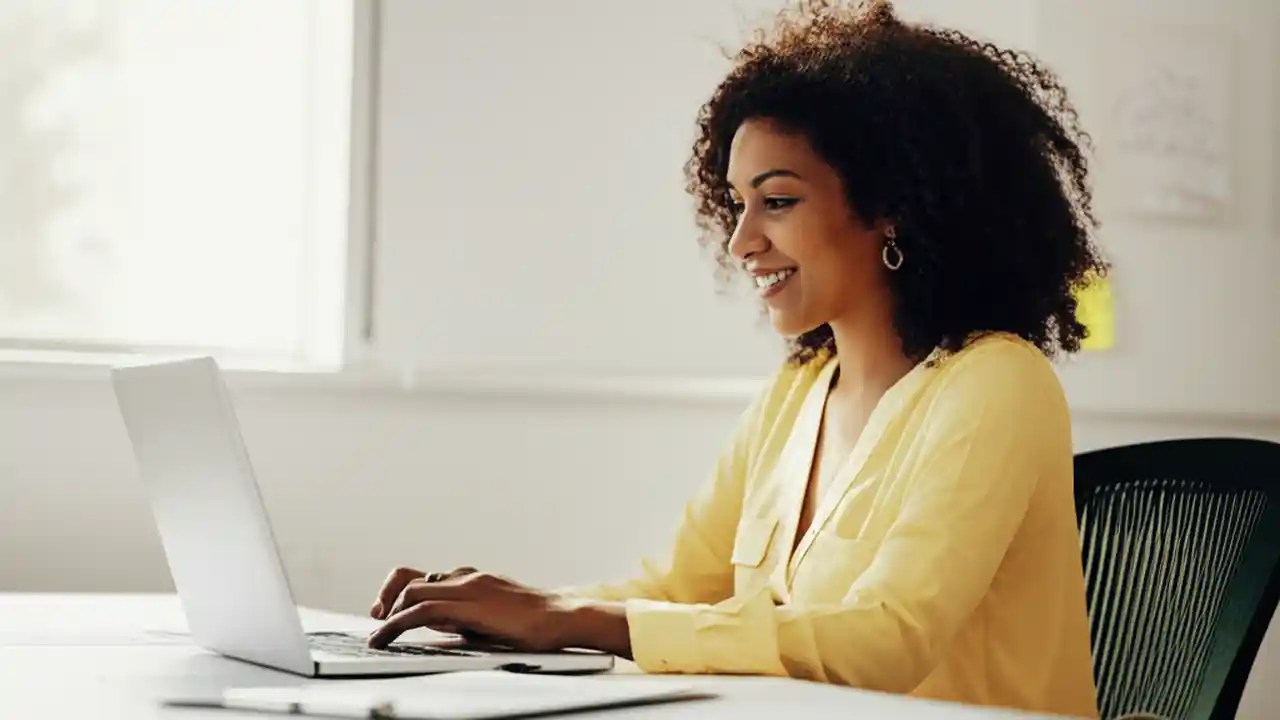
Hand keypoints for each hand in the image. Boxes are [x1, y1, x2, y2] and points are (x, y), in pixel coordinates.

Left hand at [367, 569, 574, 650]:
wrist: (560, 617)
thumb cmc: (532, 622)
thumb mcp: (490, 616)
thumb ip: (463, 615)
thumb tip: (436, 625)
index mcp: (471, 579)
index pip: (424, 578)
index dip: (398, 591)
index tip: (386, 611)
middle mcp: (466, 577)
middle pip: (410, 578)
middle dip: (386, 601)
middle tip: (377, 622)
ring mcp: (468, 588)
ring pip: (412, 592)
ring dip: (388, 615)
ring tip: (378, 636)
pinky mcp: (470, 604)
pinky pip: (423, 610)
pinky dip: (398, 623)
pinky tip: (388, 636)